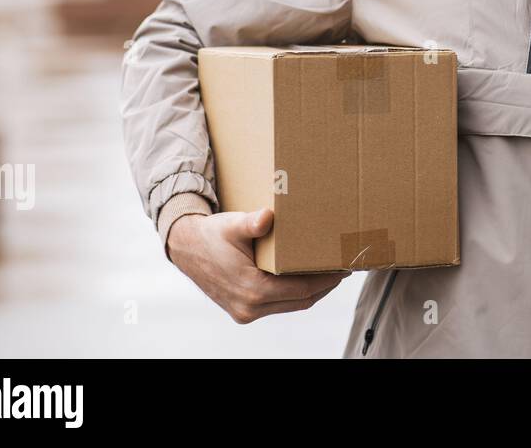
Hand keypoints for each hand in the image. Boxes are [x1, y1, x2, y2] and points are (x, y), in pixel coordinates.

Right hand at [167, 208, 349, 323]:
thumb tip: (267, 217)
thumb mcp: (232, 225)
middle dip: (325, 285)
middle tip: (344, 268)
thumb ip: (251, 223)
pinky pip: (279, 305)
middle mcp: (249, 308)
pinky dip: (296, 293)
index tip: (344, 266)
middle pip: (301, 300)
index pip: (302, 289)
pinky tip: (307, 278)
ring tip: (331, 273)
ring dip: (313, 291)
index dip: (326, 279)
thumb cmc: (213, 234)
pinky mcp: (243, 311)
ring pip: (291, 305)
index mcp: (251, 290)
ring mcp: (246, 312)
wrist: (186, 249)